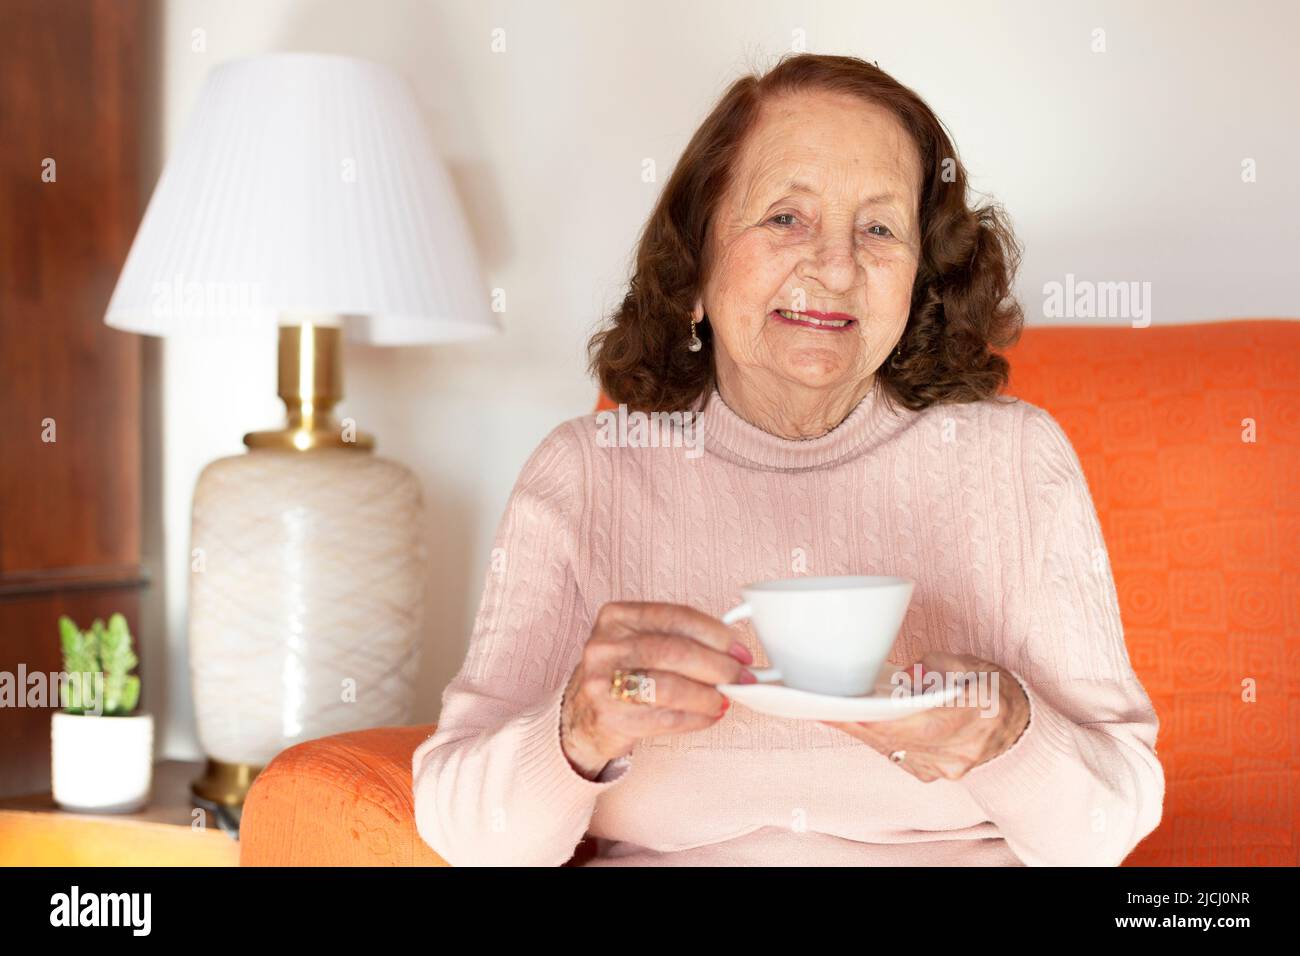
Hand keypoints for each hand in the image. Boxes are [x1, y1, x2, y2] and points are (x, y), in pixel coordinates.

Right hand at [560, 602, 756, 777]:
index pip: (676, 616)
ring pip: (670, 688)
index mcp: (617, 616)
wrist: (582, 714)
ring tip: (724, 699)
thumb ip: (680, 638)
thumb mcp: (640, 640)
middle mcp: (605, 645)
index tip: (740, 650)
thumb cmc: (624, 671)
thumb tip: (735, 652)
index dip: (716, 633)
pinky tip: (709, 715)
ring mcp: (603, 683)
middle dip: (717, 666)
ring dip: (707, 696)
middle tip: (741, 677)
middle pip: (674, 652)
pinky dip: (695, 719)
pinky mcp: (610, 718)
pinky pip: (665, 719)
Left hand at [819, 650, 1029, 781]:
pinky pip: (895, 756)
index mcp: (970, 713)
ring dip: (859, 730)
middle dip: (853, 721)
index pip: (911, 721)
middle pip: (893, 737)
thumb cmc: (994, 690)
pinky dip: (875, 739)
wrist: (1020, 732)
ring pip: (890, 749)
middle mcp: (956, 748)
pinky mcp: (933, 774)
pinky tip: (855, 722)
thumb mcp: (972, 666)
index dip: (873, 717)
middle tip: (819, 704)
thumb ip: (937, 666)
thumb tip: (903, 676)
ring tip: (829, 709)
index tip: (842, 706)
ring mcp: (944, 766)